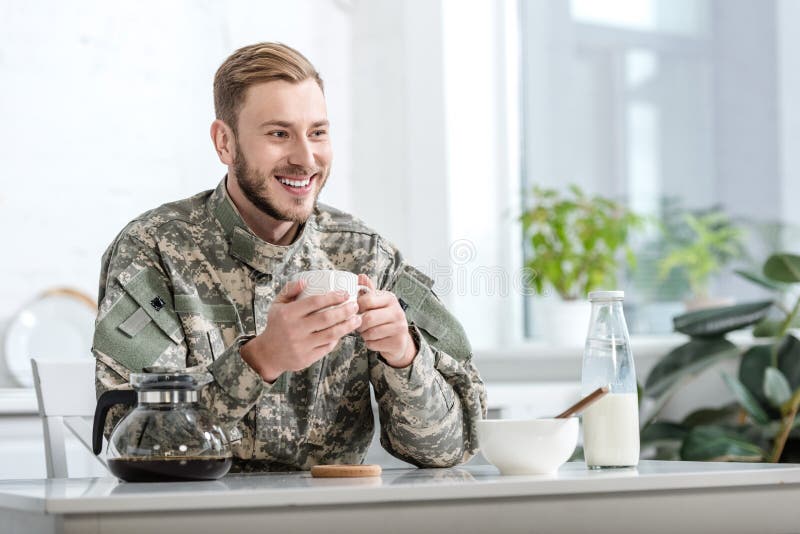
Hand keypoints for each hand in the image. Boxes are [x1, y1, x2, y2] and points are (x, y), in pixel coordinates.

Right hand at [241, 279, 361, 381]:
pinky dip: (337, 339)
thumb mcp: (277, 304)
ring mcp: (301, 345)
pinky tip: (343, 331)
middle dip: (345, 311)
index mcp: (287, 314)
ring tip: (357, 319)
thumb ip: (290, 290)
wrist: (268, 353)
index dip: (333, 297)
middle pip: (326, 318)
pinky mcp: (307, 358)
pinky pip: (327, 347)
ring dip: (347, 326)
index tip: (345, 294)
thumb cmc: (276, 325)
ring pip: (330, 334)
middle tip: (355, 306)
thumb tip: (305, 281)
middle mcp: (295, 329)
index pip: (314, 302)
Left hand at [356, 274, 416, 367]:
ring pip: (370, 333)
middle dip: (359, 324)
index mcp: (390, 298)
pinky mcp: (398, 342)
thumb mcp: (376, 302)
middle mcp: (398, 311)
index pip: (367, 300)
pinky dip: (369, 344)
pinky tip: (375, 340)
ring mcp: (400, 327)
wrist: (399, 338)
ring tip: (367, 332)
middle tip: (360, 324)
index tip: (357, 311)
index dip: (357, 307)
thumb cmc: (383, 317)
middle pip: (368, 318)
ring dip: (364, 335)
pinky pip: (373, 344)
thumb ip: (367, 290)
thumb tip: (361, 276)